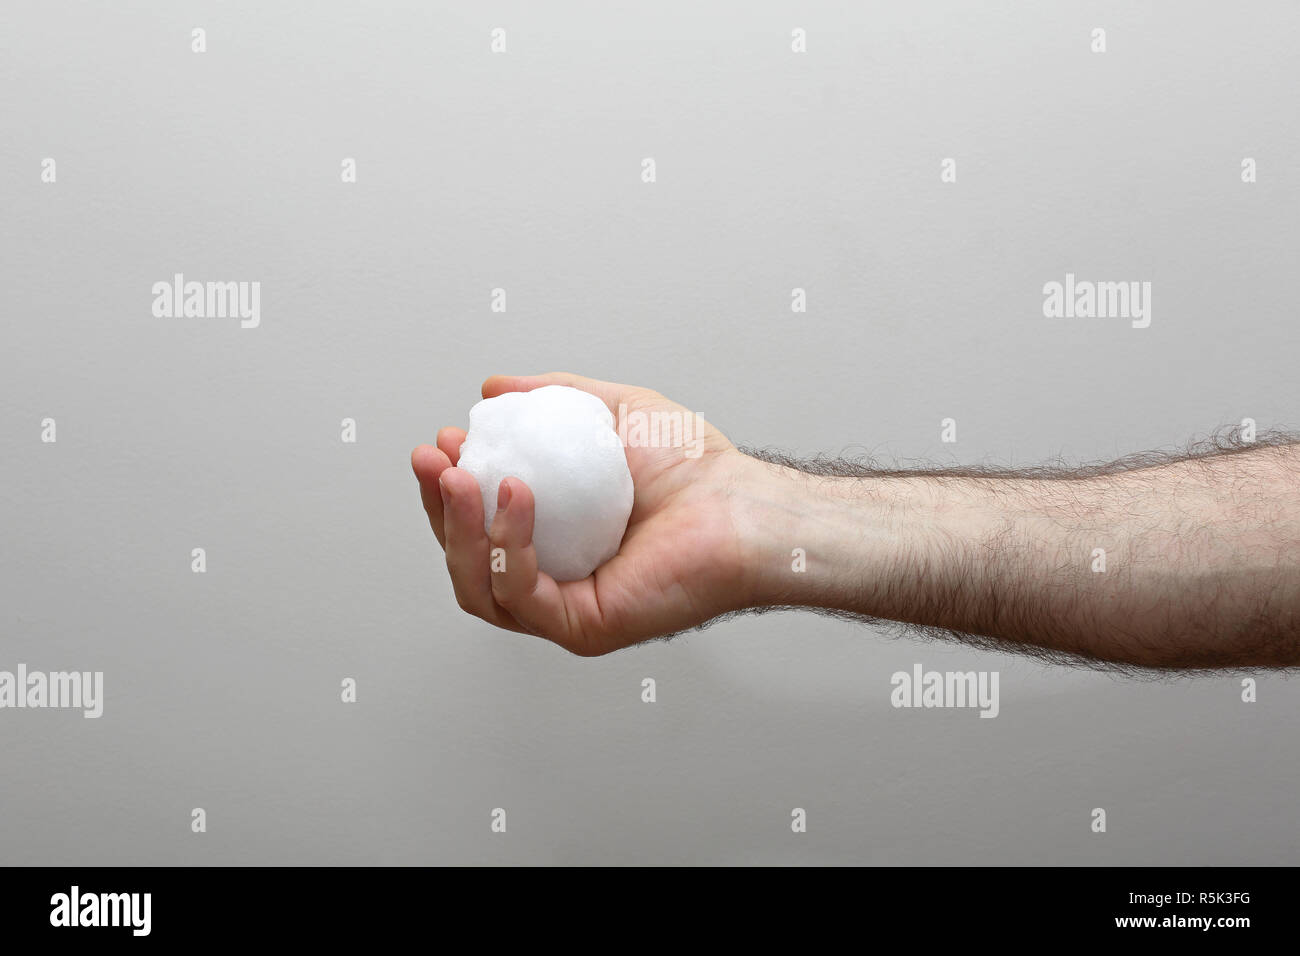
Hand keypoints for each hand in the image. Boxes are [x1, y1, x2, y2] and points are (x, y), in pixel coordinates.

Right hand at [412, 373, 760, 654]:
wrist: (742, 503)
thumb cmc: (696, 468)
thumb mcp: (612, 410)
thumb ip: (552, 397)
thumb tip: (491, 389)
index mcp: (555, 537)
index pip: (479, 523)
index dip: (449, 486)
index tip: (443, 441)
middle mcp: (555, 577)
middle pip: (466, 557)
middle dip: (438, 508)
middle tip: (433, 458)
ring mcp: (566, 607)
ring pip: (479, 584)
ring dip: (455, 529)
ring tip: (457, 476)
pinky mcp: (582, 626)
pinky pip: (522, 593)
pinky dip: (506, 544)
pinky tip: (515, 495)